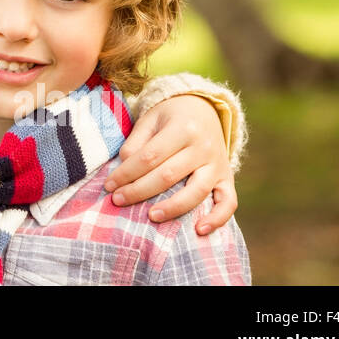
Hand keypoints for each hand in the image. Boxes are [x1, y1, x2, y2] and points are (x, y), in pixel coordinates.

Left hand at [103, 94, 236, 235]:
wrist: (204, 109)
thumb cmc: (171, 117)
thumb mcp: (151, 118)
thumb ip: (136, 142)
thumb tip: (124, 170)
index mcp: (182, 128)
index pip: (149, 157)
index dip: (126, 173)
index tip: (109, 185)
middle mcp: (203, 147)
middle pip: (168, 175)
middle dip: (139, 191)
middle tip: (118, 200)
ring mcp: (218, 164)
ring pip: (196, 191)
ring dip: (172, 208)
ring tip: (150, 216)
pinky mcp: (227, 178)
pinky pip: (229, 202)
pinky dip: (218, 219)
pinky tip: (199, 230)